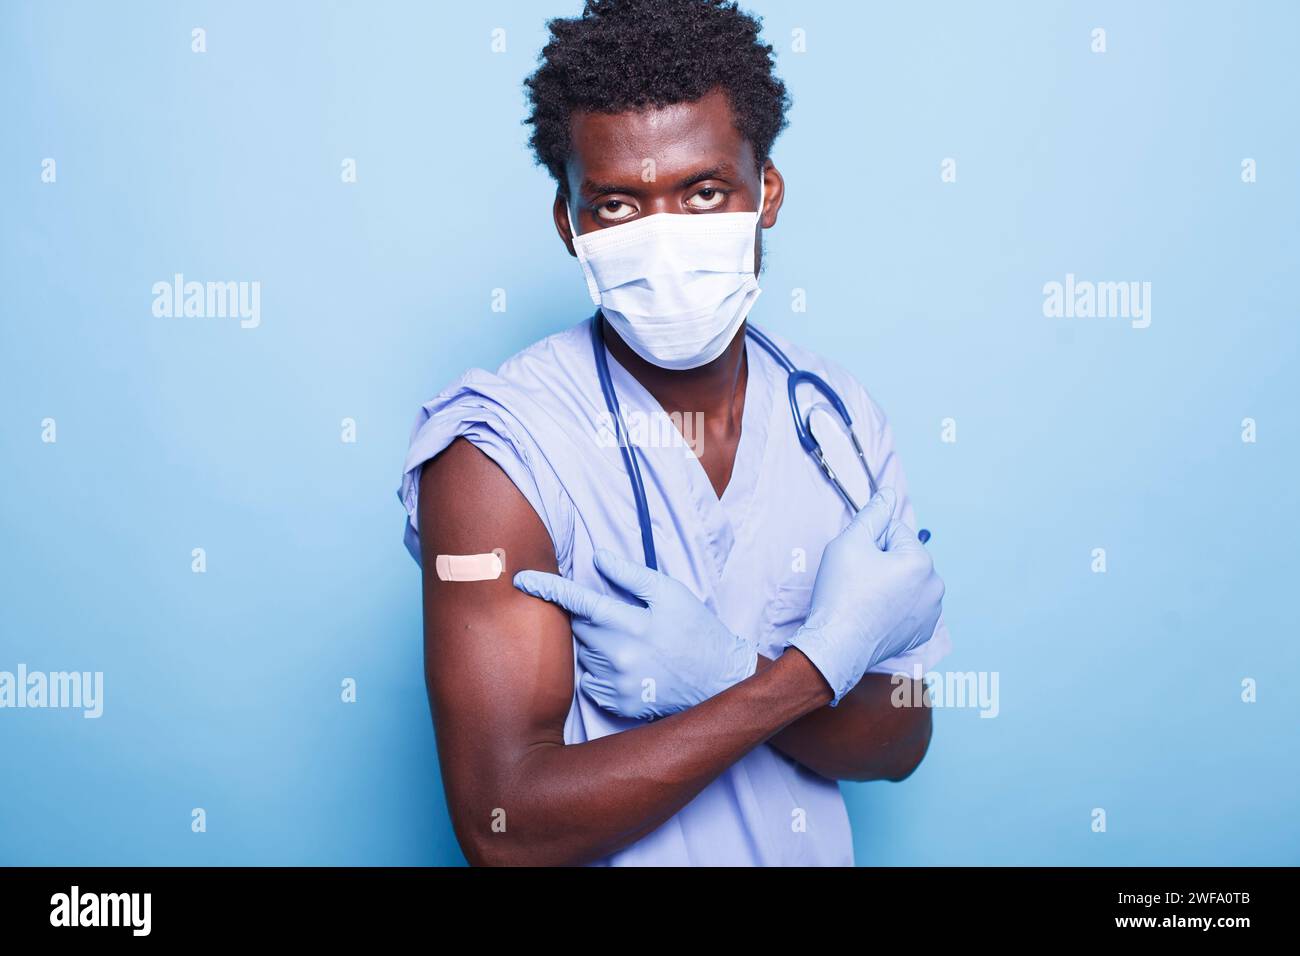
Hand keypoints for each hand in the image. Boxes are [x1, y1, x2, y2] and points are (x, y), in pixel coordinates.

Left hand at [513, 548, 757, 719]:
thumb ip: (631, 576)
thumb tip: (598, 558)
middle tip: (620, 619)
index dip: (548, 588)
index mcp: (632, 624)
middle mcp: (621, 656)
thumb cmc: (696, 630)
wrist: (720, 680)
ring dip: (597, 645)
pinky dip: (601, 671)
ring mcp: (618, 684)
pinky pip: (591, 682)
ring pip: (584, 655)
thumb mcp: (671, 594)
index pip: (580, 601)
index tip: (521, 579)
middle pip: (580, 628)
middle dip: (591, 619)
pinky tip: (629, 668)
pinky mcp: (619, 705)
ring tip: (632, 645)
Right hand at [787, 488, 943, 704]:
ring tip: (866, 600)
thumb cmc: (841, 594)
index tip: (856, 563)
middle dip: (882, 563)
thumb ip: (873, 514)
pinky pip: (909, 605)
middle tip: (858, 582)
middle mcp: (935, 587)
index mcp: (922, 562)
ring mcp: (931, 613)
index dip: (869, 542)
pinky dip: (894, 606)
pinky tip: (875, 615)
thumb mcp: (850, 543)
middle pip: (904, 557)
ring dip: (889, 583)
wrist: (836, 646)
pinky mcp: (922, 633)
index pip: (894, 531)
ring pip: (907, 581)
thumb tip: (888, 494)